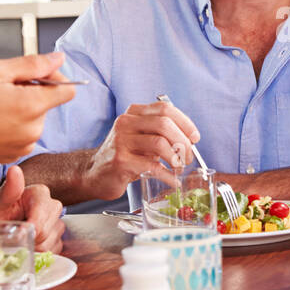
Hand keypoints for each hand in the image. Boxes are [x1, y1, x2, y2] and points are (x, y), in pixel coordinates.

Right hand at [0, 53, 75, 168]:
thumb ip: (32, 64)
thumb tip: (58, 59)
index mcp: (32, 107)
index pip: (68, 90)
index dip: (54, 77)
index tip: (35, 74)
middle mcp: (33, 130)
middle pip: (47, 103)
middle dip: (30, 91)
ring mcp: (23, 146)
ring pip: (33, 118)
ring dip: (19, 108)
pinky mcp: (12, 155)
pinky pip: (21, 134)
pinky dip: (10, 125)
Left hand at [0, 165, 66, 253]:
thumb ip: (7, 190)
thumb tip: (15, 170)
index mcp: (39, 193)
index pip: (42, 215)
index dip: (28, 228)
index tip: (14, 233)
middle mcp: (52, 205)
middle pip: (46, 231)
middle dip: (28, 238)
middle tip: (11, 235)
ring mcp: (57, 222)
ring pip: (49, 244)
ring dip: (31, 247)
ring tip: (17, 239)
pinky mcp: (57, 238)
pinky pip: (51, 251)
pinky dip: (36, 253)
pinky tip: (25, 245)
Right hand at [82, 100, 200, 200]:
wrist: (95, 174)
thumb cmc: (125, 155)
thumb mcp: (142, 137)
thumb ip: (162, 133)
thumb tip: (191, 139)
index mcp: (134, 113)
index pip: (165, 109)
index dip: (185, 123)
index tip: (195, 138)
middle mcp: (126, 123)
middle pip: (164, 124)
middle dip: (183, 142)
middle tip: (188, 157)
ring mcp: (121, 141)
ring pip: (160, 143)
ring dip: (176, 158)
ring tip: (180, 168)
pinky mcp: (120, 162)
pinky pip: (152, 167)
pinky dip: (168, 175)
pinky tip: (173, 181)